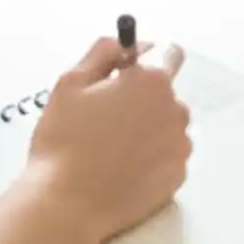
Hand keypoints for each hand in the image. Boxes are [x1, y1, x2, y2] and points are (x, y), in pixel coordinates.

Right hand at [24, 38, 191, 243]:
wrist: (68, 202)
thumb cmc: (64, 141)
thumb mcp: (70, 83)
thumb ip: (102, 51)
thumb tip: (124, 42)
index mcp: (150, 82)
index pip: (168, 52)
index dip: (144, 56)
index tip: (124, 67)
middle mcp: (175, 111)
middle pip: (164, 92)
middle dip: (139, 96)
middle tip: (102, 114)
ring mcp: (180, 146)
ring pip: (165, 124)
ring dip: (145, 126)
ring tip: (107, 144)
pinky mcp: (178, 176)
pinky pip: (166, 155)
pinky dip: (148, 155)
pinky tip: (118, 164)